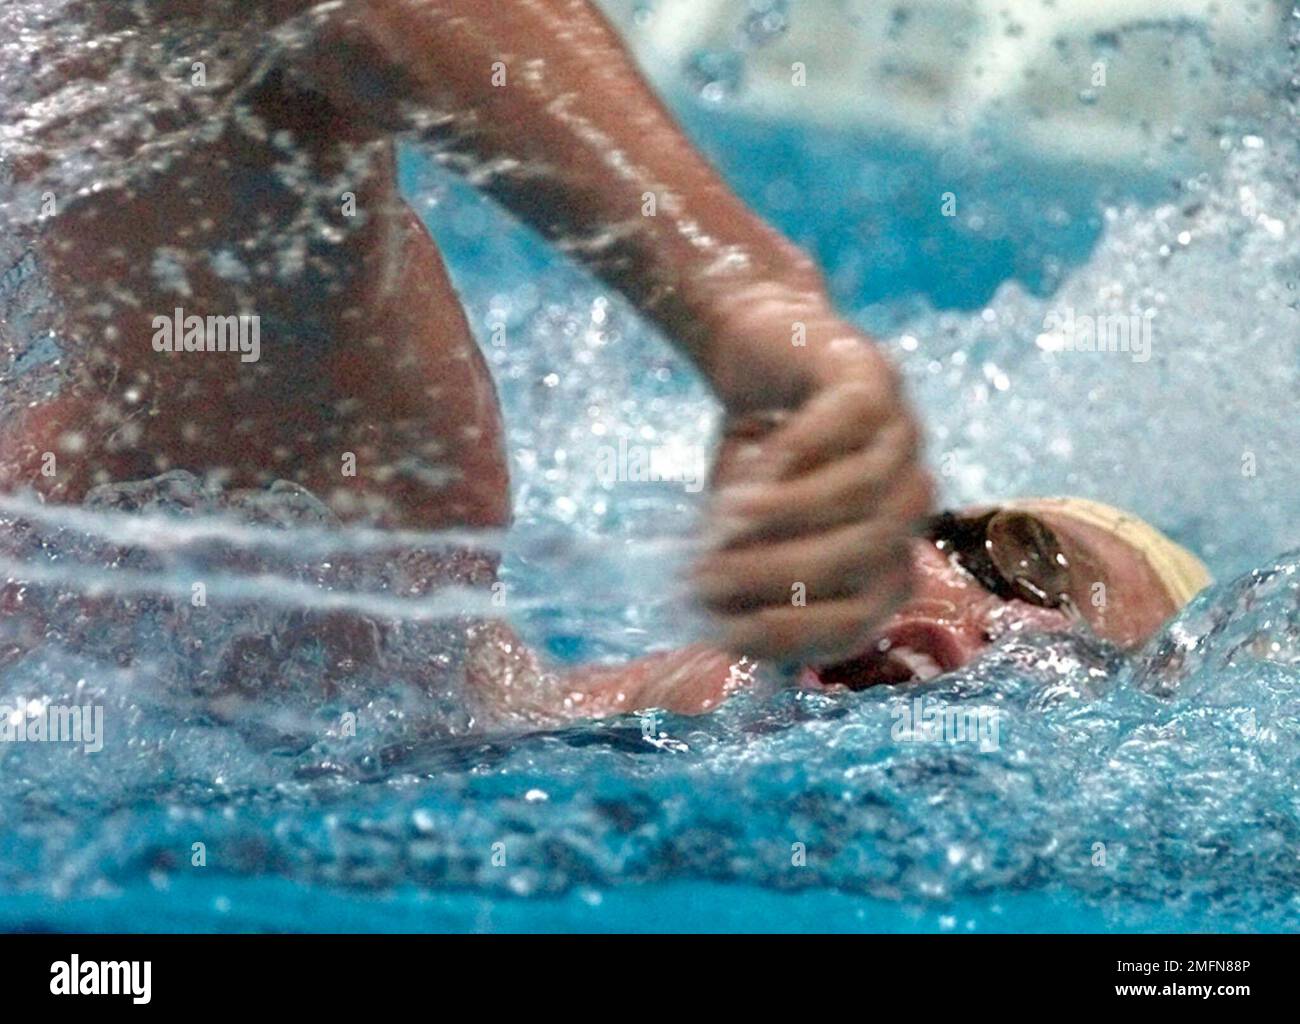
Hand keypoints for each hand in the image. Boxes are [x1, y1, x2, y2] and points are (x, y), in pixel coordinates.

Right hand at [690, 282, 933, 662]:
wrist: (762, 350)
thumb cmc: (756, 459)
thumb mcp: (745, 532)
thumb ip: (744, 578)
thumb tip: (714, 629)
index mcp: (887, 554)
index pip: (860, 617)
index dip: (791, 631)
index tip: (719, 628)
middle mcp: (908, 502)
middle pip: (866, 556)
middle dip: (779, 572)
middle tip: (706, 572)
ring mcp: (902, 437)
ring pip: (865, 492)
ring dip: (786, 514)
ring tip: (724, 518)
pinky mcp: (874, 379)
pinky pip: (846, 424)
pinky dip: (795, 453)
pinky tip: (746, 463)